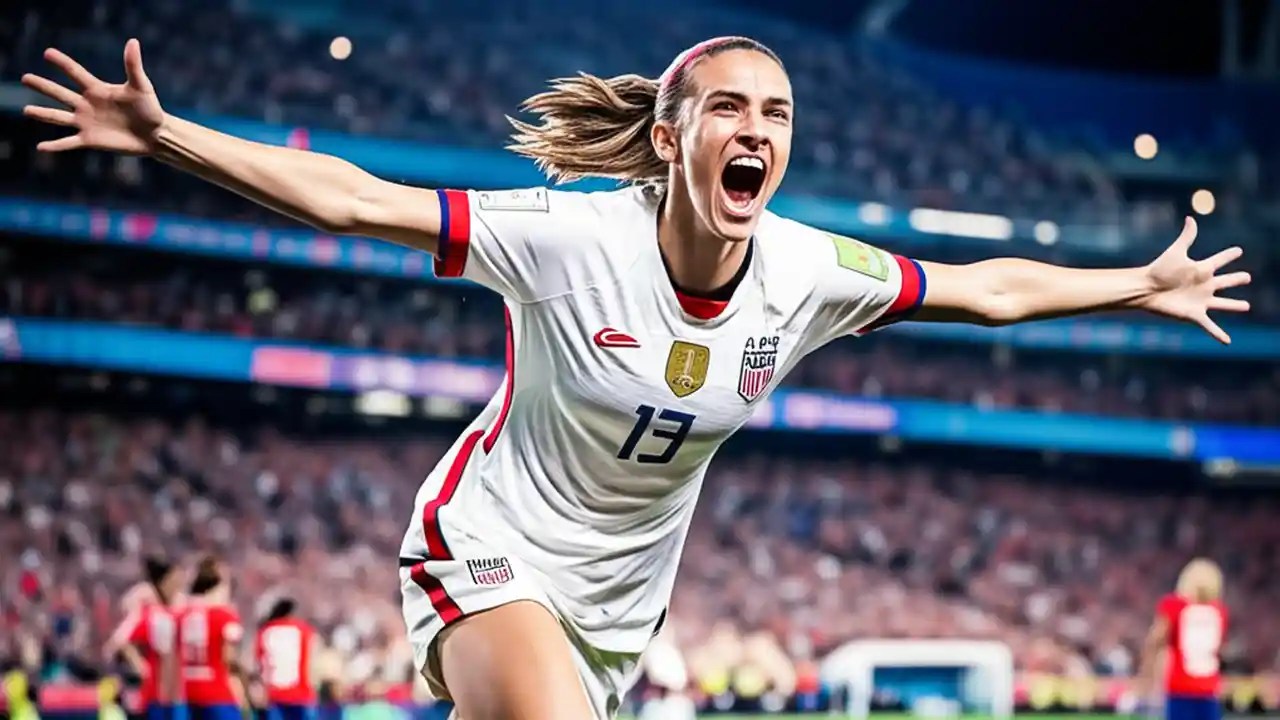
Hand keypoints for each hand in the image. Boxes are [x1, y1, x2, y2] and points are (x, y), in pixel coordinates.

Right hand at [22, 39, 165, 155]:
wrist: (156, 134)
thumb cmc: (150, 108)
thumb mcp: (141, 86)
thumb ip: (133, 66)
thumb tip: (133, 41)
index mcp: (97, 90)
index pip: (75, 73)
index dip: (62, 63)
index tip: (47, 53)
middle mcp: (87, 105)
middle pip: (60, 93)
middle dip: (43, 86)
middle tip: (25, 78)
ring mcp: (87, 122)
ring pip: (59, 117)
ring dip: (43, 114)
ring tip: (26, 110)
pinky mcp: (90, 140)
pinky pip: (69, 143)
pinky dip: (55, 146)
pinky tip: (41, 147)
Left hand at [1137, 216, 1251, 343]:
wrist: (1145, 289)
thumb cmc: (1159, 270)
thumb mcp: (1176, 252)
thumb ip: (1186, 237)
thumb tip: (1191, 217)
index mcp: (1202, 269)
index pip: (1220, 260)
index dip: (1229, 255)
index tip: (1238, 250)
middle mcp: (1204, 285)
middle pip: (1226, 281)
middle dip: (1237, 279)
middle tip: (1246, 277)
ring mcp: (1201, 300)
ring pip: (1223, 303)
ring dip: (1234, 306)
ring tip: (1246, 306)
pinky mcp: (1195, 314)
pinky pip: (1210, 326)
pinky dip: (1218, 334)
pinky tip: (1227, 342)